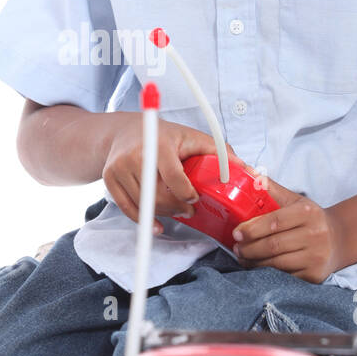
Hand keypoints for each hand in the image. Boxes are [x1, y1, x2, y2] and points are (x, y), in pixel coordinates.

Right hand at [103, 117, 244, 234]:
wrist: (124, 131)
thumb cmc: (164, 135)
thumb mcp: (191, 136)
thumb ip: (219, 152)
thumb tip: (247, 170)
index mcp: (158, 144)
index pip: (173, 177)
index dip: (187, 193)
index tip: (195, 197)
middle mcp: (135, 155)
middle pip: (159, 195)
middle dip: (178, 208)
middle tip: (190, 211)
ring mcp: (119, 168)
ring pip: (145, 205)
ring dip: (164, 214)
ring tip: (177, 211)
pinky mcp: (109, 179)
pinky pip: (127, 209)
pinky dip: (144, 220)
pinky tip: (158, 225)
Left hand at [230, 172, 347, 283]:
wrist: (340, 239)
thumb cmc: (310, 218)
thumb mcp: (295, 200)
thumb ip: (271, 188)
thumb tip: (246, 171)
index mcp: (308, 213)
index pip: (274, 222)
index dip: (252, 229)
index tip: (236, 234)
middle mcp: (315, 234)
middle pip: (273, 245)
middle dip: (249, 249)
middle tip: (236, 248)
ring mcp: (316, 256)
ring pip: (277, 263)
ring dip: (254, 262)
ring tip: (243, 257)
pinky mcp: (315, 275)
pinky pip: (285, 276)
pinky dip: (267, 273)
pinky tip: (258, 267)